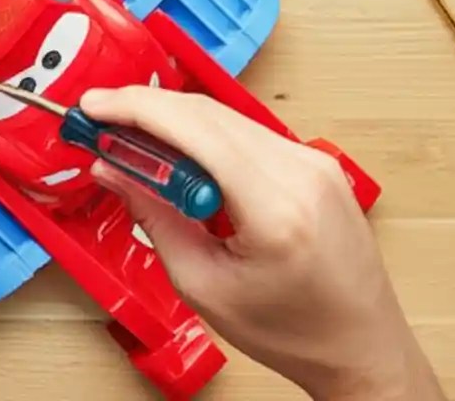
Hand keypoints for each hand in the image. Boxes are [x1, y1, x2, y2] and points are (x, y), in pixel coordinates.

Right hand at [81, 87, 443, 400]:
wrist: (360, 347)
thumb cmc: (294, 332)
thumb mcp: (203, 286)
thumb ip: (154, 219)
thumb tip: (114, 170)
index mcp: (277, 209)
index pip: (195, 130)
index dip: (136, 108)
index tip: (94, 106)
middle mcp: (304, 173)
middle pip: (208, 114)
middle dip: (145, 110)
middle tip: (98, 122)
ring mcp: (315, 162)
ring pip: (226, 118)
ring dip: (173, 123)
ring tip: (129, 143)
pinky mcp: (317, 163)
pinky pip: (248, 133)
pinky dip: (204, 137)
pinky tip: (177, 156)